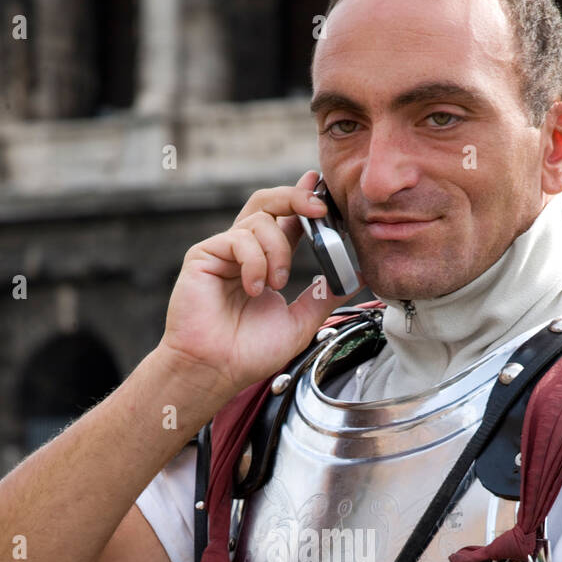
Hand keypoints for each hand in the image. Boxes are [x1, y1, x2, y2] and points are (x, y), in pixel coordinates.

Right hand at [159, 170, 360, 405]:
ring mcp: (223, 252)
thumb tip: (357, 276)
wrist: (217, 370)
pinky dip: (255, 261)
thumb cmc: (248, 353)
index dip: (304, 201)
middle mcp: (244, 252)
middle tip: (319, 210)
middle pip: (269, 203)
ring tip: (276, 284)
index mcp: (265, 263)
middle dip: (296, 199)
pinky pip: (239, 239)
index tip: (323, 191)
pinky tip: (254, 288)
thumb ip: (324, 296)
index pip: (287, 221)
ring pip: (260, 221)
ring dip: (278, 251)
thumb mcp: (300, 322)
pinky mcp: (204, 255)